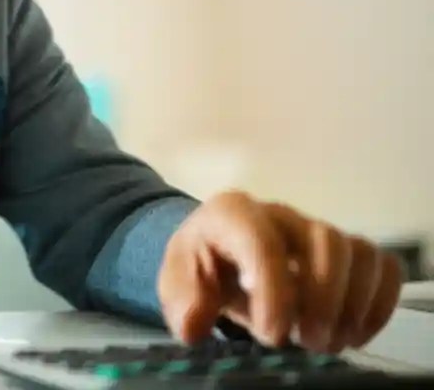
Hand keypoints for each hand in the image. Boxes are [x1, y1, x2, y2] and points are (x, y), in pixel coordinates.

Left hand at [159, 191, 402, 352]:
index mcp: (232, 214)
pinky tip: (355, 333)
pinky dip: (379, 302)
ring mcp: (315, 229)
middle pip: (324, 240)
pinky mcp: (344, 250)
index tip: (272, 335)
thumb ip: (183, 301)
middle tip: (307, 342)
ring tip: (330, 343)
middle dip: (322, 299)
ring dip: (353, 304)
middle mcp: (280, 214)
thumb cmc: (199, 265)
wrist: (214, 252)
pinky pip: (381, 265)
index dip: (273, 291)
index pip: (262, 241)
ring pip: (357, 251)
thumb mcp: (176, 282)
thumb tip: (194, 324)